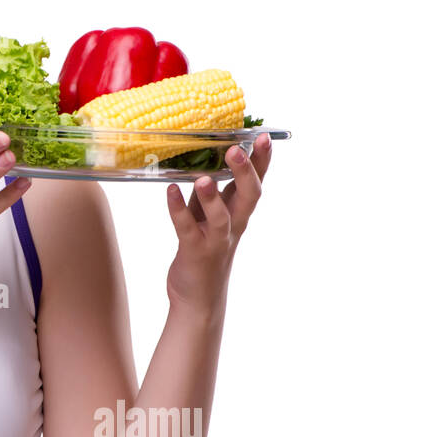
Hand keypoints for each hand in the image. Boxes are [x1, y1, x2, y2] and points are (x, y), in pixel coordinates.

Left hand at [164, 132, 271, 309]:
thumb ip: (211, 194)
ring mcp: (215, 240)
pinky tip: (170, 192)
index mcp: (239, 214)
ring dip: (212, 196)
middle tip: (238, 148)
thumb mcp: (210, 218)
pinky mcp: (195, 251)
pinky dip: (178, 209)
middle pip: (248, 196)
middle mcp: (233, 225)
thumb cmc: (205, 251)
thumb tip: (205, 163)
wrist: (199, 299)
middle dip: (245, 172)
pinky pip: (187, 228)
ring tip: (204, 177)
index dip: (262, 161)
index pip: (256, 183)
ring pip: (221, 216)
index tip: (265, 137)